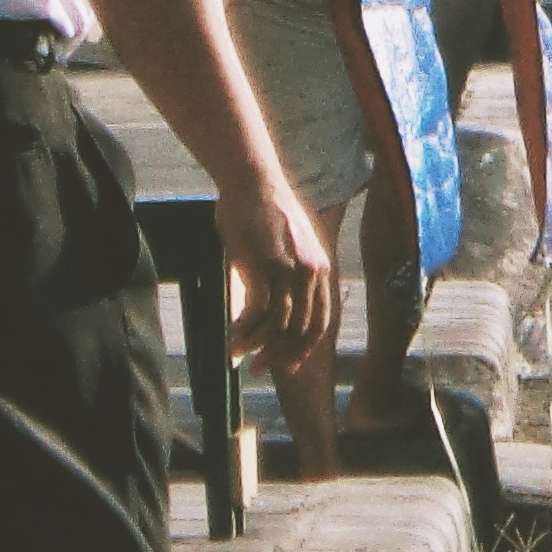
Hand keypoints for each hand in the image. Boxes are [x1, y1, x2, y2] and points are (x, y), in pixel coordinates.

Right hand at [218, 167, 337, 381]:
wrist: (251, 182)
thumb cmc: (261, 213)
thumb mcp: (285, 248)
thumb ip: (284, 276)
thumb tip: (266, 308)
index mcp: (319, 269)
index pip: (320, 321)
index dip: (304, 348)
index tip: (288, 365)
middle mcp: (310, 272)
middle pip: (302, 329)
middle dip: (280, 355)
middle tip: (259, 368)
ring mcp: (288, 270)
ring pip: (279, 325)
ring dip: (258, 345)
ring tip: (238, 353)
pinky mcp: (264, 266)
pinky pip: (258, 311)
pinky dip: (245, 329)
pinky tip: (232, 334)